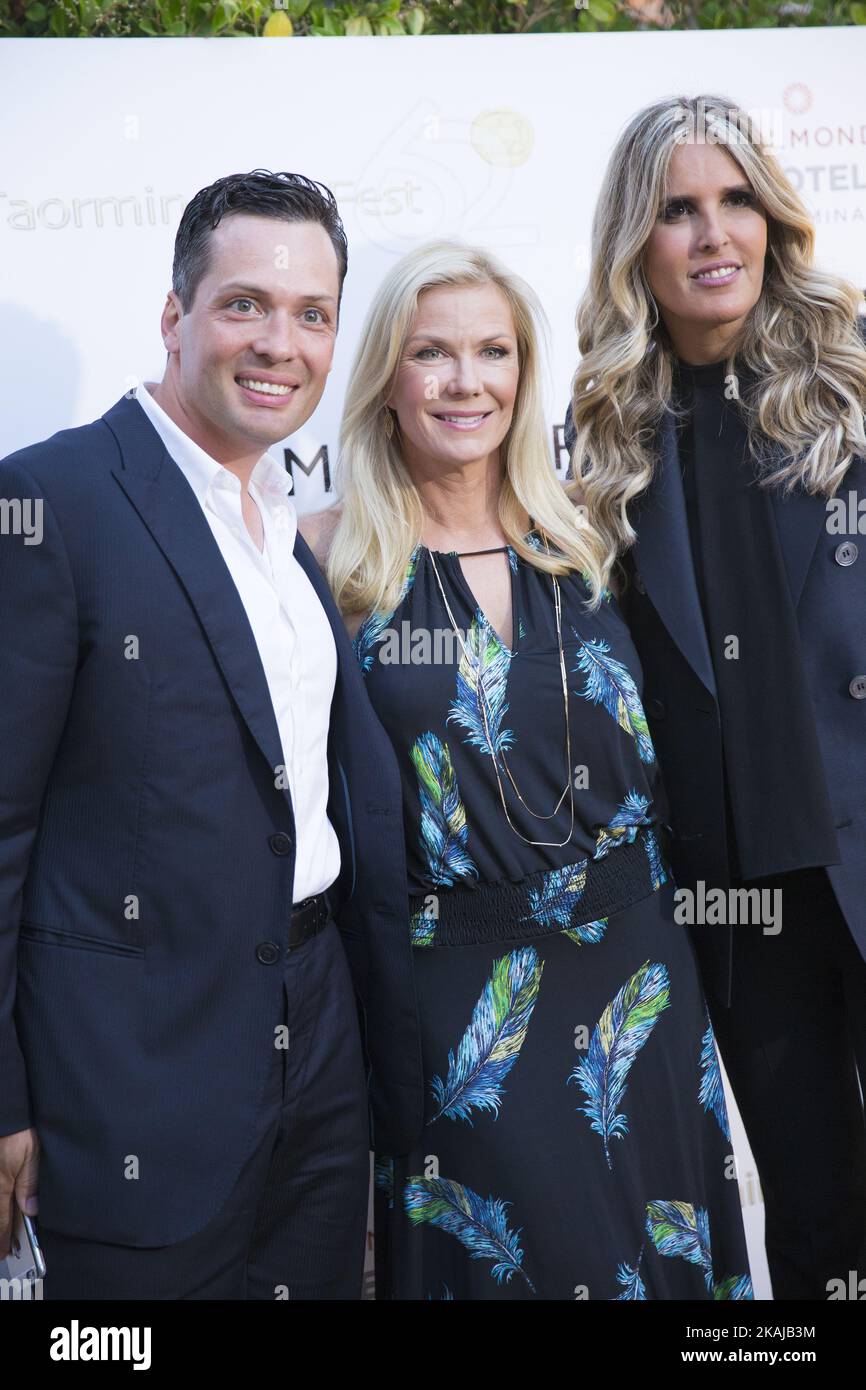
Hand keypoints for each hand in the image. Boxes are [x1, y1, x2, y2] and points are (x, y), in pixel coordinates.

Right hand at [0, 1128, 39, 1260]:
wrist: (4, 1112)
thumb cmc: (18, 1130)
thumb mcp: (31, 1154)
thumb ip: (29, 1183)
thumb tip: (31, 1209)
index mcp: (2, 1185)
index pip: (2, 1220)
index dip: (3, 1239)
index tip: (5, 1252)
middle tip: (0, 1251)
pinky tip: (0, 1204)